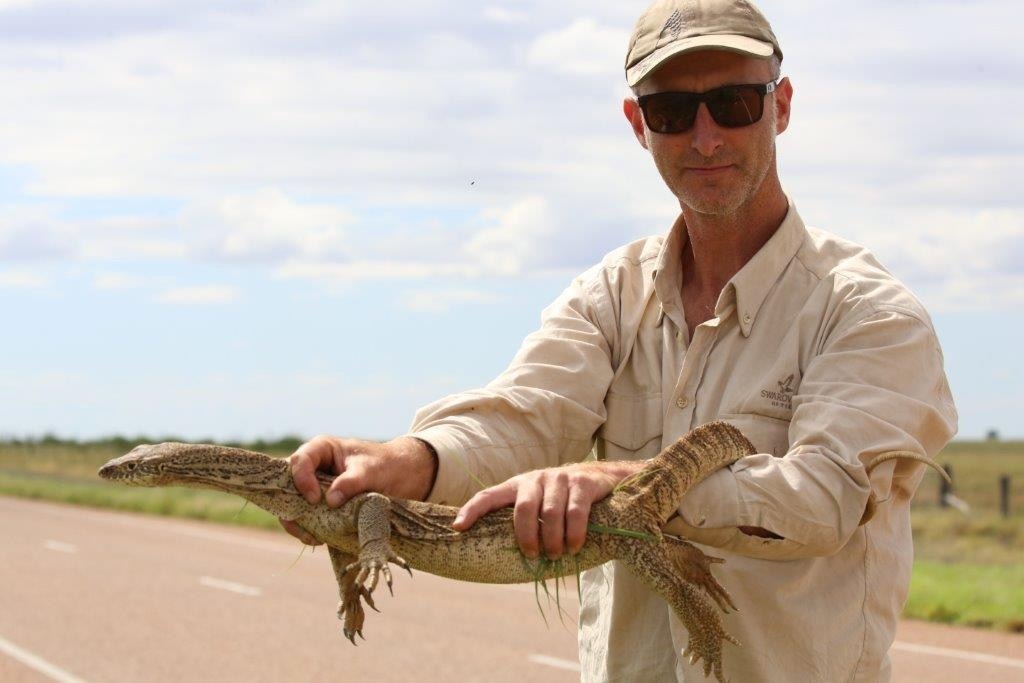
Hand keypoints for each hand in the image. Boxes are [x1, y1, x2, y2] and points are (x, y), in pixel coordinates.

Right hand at [277, 435, 436, 544]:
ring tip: (313, 538)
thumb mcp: (371, 471)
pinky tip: (320, 539)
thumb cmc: (386, 465)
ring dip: (299, 522)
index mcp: (323, 449)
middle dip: (292, 505)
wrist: (404, 477)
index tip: (315, 499)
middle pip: (288, 484)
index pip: (300, 460)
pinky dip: (309, 529)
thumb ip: (351, 482)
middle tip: (304, 526)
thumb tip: (329, 501)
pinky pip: (306, 517)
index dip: (302, 480)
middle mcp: (314, 467)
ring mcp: (316, 486)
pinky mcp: (322, 505)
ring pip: (293, 504)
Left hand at [452, 460, 643, 559]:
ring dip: (553, 540)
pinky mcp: (582, 484)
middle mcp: (536, 478)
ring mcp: (560, 479)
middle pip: (524, 509)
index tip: (458, 527)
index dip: (472, 510)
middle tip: (533, 556)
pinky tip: (574, 547)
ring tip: (556, 556)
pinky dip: (573, 534)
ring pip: (550, 514)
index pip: (489, 495)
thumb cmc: (561, 498)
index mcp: (518, 485)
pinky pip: (575, 513)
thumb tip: (498, 552)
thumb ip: (521, 517)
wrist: (600, 477)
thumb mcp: (537, 501)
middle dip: (526, 537)